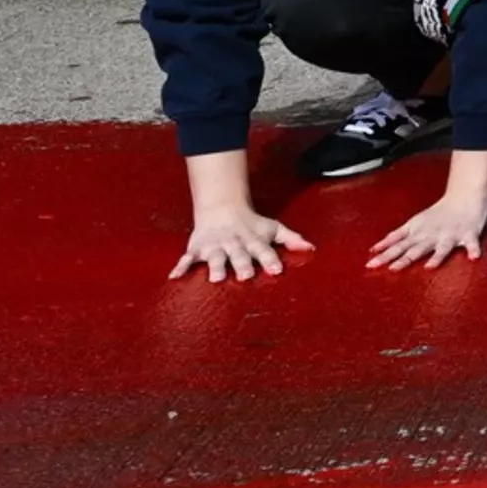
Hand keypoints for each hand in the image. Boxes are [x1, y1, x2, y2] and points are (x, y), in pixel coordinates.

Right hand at [169, 206, 313, 283]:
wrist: (222, 209)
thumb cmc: (252, 225)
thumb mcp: (273, 229)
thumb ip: (291, 239)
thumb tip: (312, 248)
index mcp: (253, 241)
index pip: (264, 251)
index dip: (270, 260)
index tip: (276, 270)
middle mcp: (234, 244)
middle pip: (239, 255)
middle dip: (242, 264)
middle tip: (246, 276)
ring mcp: (214, 246)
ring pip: (215, 257)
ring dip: (215, 266)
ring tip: (215, 278)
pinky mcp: (197, 249)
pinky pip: (187, 258)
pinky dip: (181, 266)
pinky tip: (174, 277)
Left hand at [367, 193, 486, 270]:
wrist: (464, 196)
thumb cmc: (438, 213)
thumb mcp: (413, 224)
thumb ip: (394, 237)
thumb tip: (374, 249)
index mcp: (418, 234)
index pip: (398, 246)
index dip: (384, 255)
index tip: (370, 265)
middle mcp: (432, 236)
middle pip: (416, 249)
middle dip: (404, 259)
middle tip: (392, 269)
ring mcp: (450, 236)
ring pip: (442, 248)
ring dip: (437, 257)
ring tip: (430, 266)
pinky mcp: (468, 234)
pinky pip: (471, 244)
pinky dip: (473, 249)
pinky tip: (474, 257)